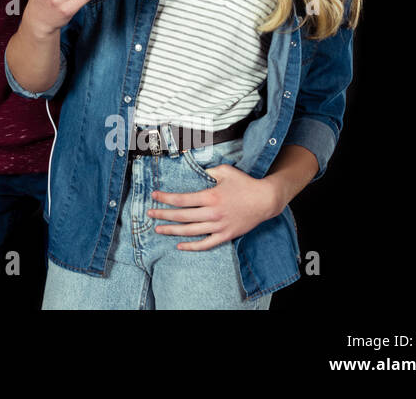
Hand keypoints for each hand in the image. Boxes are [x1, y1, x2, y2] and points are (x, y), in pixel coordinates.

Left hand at [148, 162, 281, 249]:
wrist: (265, 200)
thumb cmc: (245, 183)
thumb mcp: (225, 171)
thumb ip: (208, 171)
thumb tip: (196, 170)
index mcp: (210, 196)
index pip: (182, 199)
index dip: (166, 199)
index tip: (154, 197)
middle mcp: (213, 213)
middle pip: (182, 216)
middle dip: (163, 215)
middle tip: (149, 214)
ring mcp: (219, 226)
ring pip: (191, 231)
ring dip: (173, 231)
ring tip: (159, 230)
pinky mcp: (226, 235)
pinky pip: (206, 244)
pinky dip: (192, 246)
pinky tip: (180, 245)